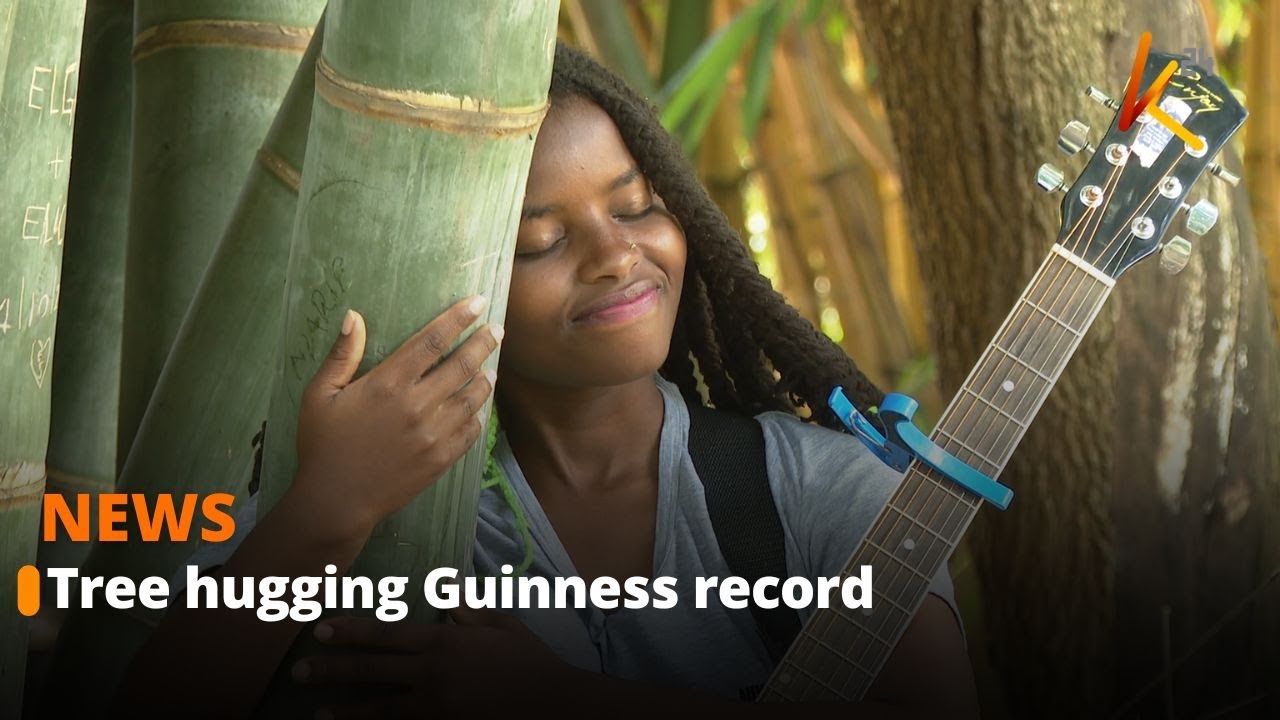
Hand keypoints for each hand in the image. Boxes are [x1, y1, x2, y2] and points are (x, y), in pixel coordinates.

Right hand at [289, 296, 502, 542]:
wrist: (336, 501)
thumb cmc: (323, 444)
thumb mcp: (319, 395)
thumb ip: (341, 355)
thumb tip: (354, 316)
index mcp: (387, 384)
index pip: (432, 341)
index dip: (457, 318)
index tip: (476, 302)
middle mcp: (416, 405)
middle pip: (461, 365)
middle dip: (482, 343)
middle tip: (497, 330)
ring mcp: (433, 434)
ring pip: (472, 398)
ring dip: (485, 379)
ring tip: (492, 367)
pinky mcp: (441, 459)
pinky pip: (471, 431)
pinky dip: (478, 415)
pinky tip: (479, 407)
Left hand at [293, 606, 576, 716]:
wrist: (553, 705)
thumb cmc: (530, 662)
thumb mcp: (501, 626)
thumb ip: (469, 610)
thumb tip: (445, 590)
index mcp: (443, 641)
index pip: (386, 634)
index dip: (351, 631)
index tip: (322, 629)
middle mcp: (431, 673)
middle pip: (372, 671)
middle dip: (332, 670)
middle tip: (300, 671)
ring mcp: (434, 707)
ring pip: (379, 708)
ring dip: (345, 709)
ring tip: (317, 713)